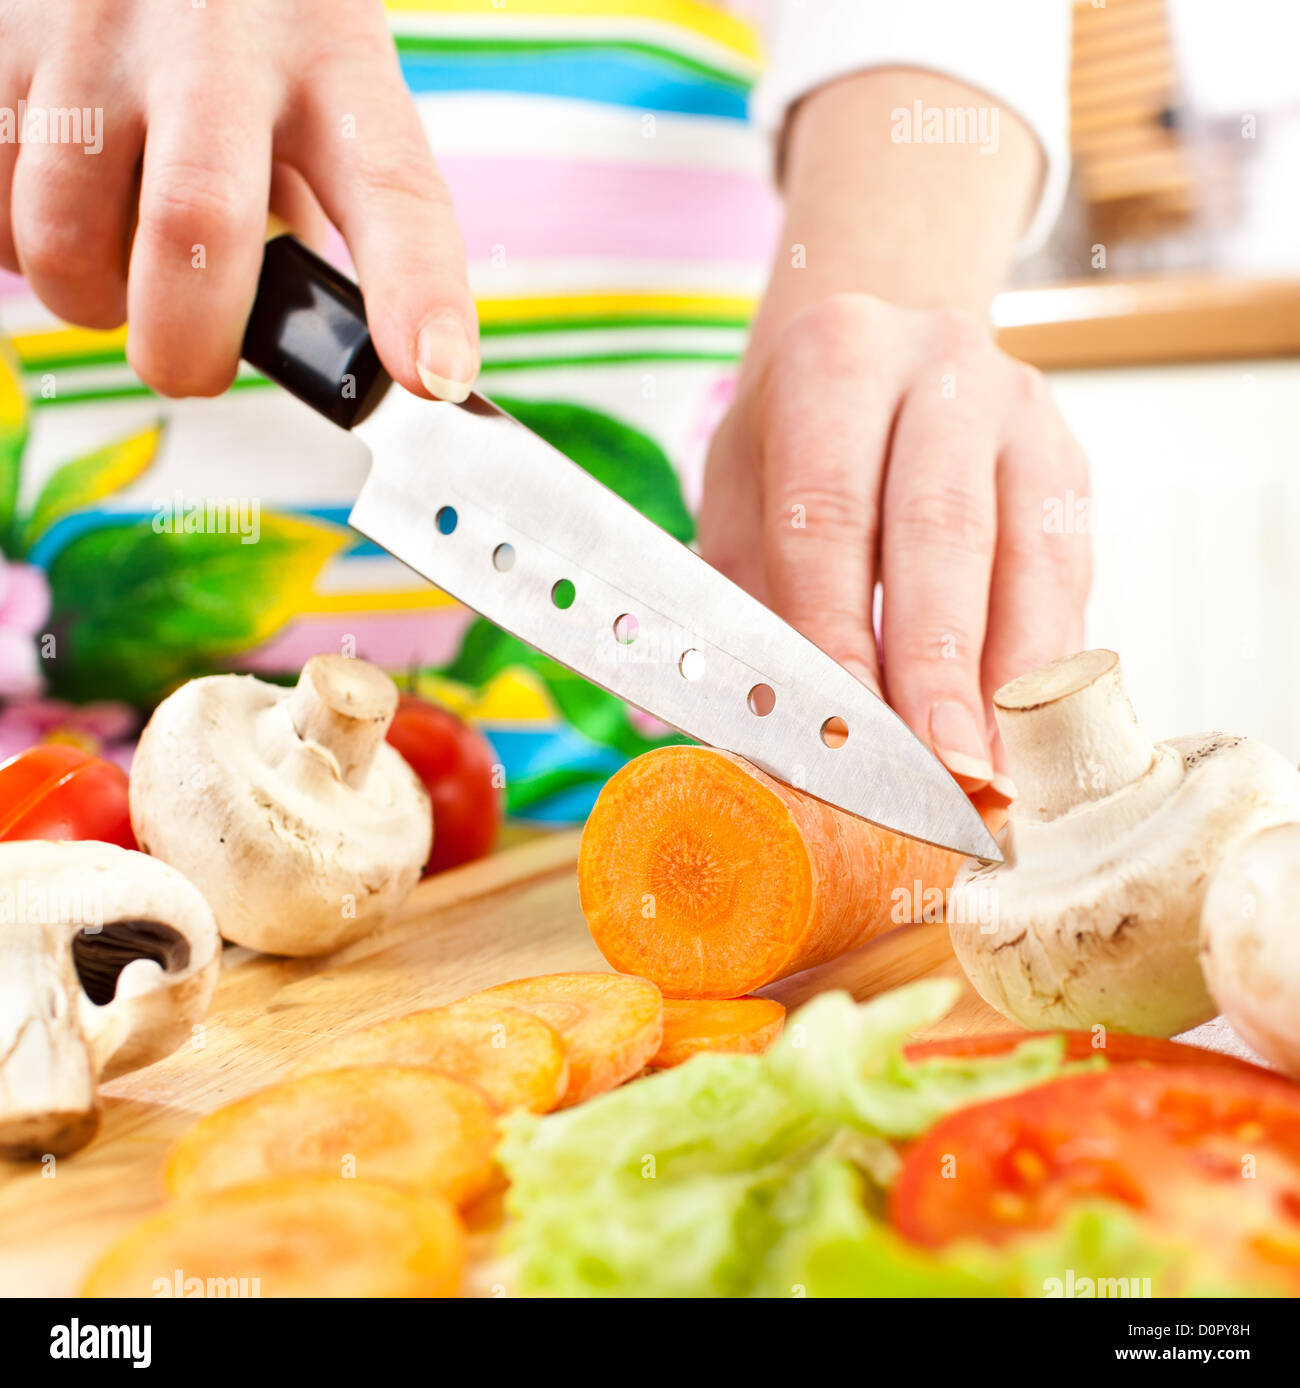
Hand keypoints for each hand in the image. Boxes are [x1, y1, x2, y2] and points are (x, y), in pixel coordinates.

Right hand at [0, 0, 476, 399]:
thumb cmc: (246, 23)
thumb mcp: (316, 79)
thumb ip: (318, 199)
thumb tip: (303, 341)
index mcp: (333, 53)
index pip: (392, 188)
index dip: (417, 294)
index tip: (434, 376)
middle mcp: (219, 31)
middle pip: (196, 227)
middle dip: (188, 345)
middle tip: (190, 368)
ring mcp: (94, 24)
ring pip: (65, 235)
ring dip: (90, 298)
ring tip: (117, 269)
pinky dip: (20, 244)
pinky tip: (56, 202)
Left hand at [697, 293, 1090, 791]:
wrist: (885, 350)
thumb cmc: (799, 439)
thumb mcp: (745, 494)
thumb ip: (745, 598)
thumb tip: (749, 725)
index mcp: (835, 364)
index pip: (832, 512)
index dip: (839, 627)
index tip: (847, 721)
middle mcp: (939, 370)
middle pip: (941, 530)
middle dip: (938, 662)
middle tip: (938, 762)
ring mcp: (1020, 412)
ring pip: (1026, 556)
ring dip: (1008, 677)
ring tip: (991, 768)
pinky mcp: (1068, 464)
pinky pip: (1068, 575)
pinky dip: (1044, 662)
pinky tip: (1023, 728)